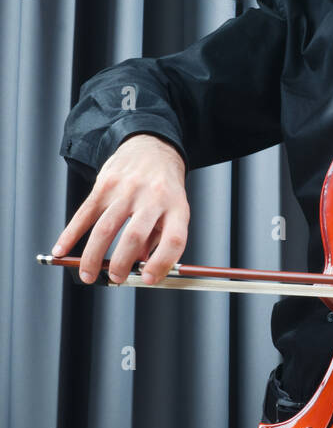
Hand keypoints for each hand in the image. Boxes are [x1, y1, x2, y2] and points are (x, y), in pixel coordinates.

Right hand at [52, 134, 189, 285]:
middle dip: (121, 264)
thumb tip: (140, 267)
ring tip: (88, 274)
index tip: (147, 279)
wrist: (152, 148)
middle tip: (115, 278)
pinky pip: (85, 214)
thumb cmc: (164, 188)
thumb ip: (159, 240)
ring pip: (105, 228)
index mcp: (176, 207)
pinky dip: (70, 235)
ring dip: (93, 256)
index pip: (172, 240)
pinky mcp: (105, 185)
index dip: (161, 263)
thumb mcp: (174, 211)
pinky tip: (61, 250)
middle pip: (134, 236)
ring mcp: (127, 190)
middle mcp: (152, 197)